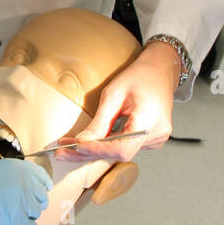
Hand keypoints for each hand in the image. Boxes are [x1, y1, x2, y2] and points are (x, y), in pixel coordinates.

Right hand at [0, 158, 51, 224]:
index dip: (42, 185)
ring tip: (6, 216)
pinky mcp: (18, 222)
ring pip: (36, 213)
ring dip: (25, 216)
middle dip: (32, 202)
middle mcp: (23, 182)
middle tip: (17, 207)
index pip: (41, 176)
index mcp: (15, 167)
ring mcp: (22, 202)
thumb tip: (19, 186)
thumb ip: (7, 178)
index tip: (42, 190)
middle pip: (41, 197)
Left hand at [54, 41, 178, 163]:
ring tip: (71, 146)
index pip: (121, 148)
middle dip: (89, 153)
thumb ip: (99, 121)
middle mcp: (156, 134)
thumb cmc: (140, 76)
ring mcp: (156, 139)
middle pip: (118, 154)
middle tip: (63, 152)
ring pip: (120, 152)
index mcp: (150, 121)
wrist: (160, 70)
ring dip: (96, 150)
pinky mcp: (151, 140)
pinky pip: (126, 147)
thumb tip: (81, 142)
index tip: (76, 146)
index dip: (97, 150)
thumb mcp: (113, 94)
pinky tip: (92, 142)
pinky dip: (107, 146)